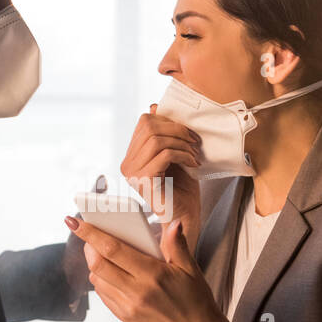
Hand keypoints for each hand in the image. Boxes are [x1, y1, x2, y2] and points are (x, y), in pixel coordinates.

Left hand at [64, 214, 238, 321]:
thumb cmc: (196, 300)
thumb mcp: (191, 269)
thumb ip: (177, 245)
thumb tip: (173, 222)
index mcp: (152, 275)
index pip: (112, 249)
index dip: (90, 234)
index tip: (75, 222)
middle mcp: (136, 292)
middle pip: (97, 264)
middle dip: (88, 247)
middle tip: (90, 236)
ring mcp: (128, 306)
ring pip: (97, 280)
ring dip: (94, 264)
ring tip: (101, 253)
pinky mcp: (125, 317)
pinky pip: (104, 295)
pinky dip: (101, 280)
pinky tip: (111, 273)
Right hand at [121, 104, 203, 251]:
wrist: (186, 215)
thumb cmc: (182, 186)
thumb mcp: (173, 153)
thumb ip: (163, 133)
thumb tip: (153, 106)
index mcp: (131, 156)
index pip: (144, 122)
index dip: (169, 121)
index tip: (188, 133)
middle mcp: (127, 165)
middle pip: (149, 126)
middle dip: (177, 129)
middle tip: (195, 141)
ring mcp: (133, 173)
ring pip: (157, 139)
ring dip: (182, 143)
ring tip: (194, 153)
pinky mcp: (145, 181)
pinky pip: (165, 154)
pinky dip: (183, 155)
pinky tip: (194, 163)